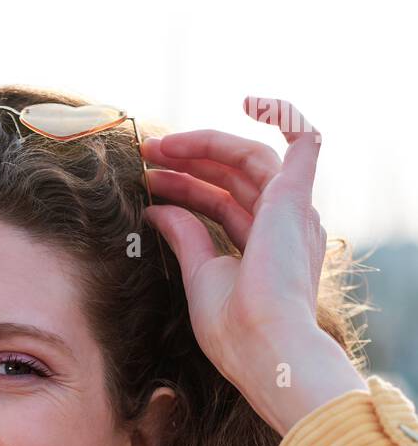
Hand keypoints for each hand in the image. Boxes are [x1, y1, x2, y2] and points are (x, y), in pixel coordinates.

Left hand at [140, 97, 366, 434]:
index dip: (186, 190)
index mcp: (264, 252)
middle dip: (189, 165)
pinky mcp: (293, 199)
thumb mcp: (201, 276)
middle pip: (233, 181)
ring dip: (205, 148)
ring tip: (160, 146)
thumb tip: (158, 210)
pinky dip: (281, 117)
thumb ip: (186, 237)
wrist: (264, 345)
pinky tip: (254, 101)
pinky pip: (296, 143)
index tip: (150, 184)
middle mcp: (284, 229)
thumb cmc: (235, 329)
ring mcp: (291, 213)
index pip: (222, 206)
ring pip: (248, 161)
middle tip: (149, 155)